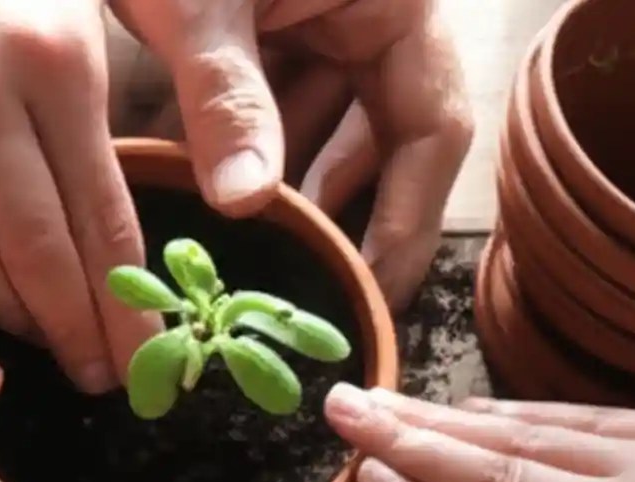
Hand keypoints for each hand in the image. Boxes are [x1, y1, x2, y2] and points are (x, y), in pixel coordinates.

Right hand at [0, 0, 159, 394]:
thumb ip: (179, 80)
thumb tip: (233, 190)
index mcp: (60, 64)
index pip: (106, 220)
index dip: (128, 304)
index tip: (146, 362)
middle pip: (38, 253)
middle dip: (75, 332)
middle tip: (99, 382)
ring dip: (2, 322)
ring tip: (34, 360)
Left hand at [114, 0, 473, 311]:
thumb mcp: (202, 1)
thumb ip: (228, 96)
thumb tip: (247, 204)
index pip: (432, 127)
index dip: (406, 219)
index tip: (369, 292)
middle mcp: (376, 13)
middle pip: (389, 140)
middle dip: (347, 218)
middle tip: (310, 299)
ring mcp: (329, 21)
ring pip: (332, 131)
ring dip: (295, 194)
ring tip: (262, 266)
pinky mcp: (281, 28)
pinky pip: (286, 108)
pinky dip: (257, 154)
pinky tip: (224, 204)